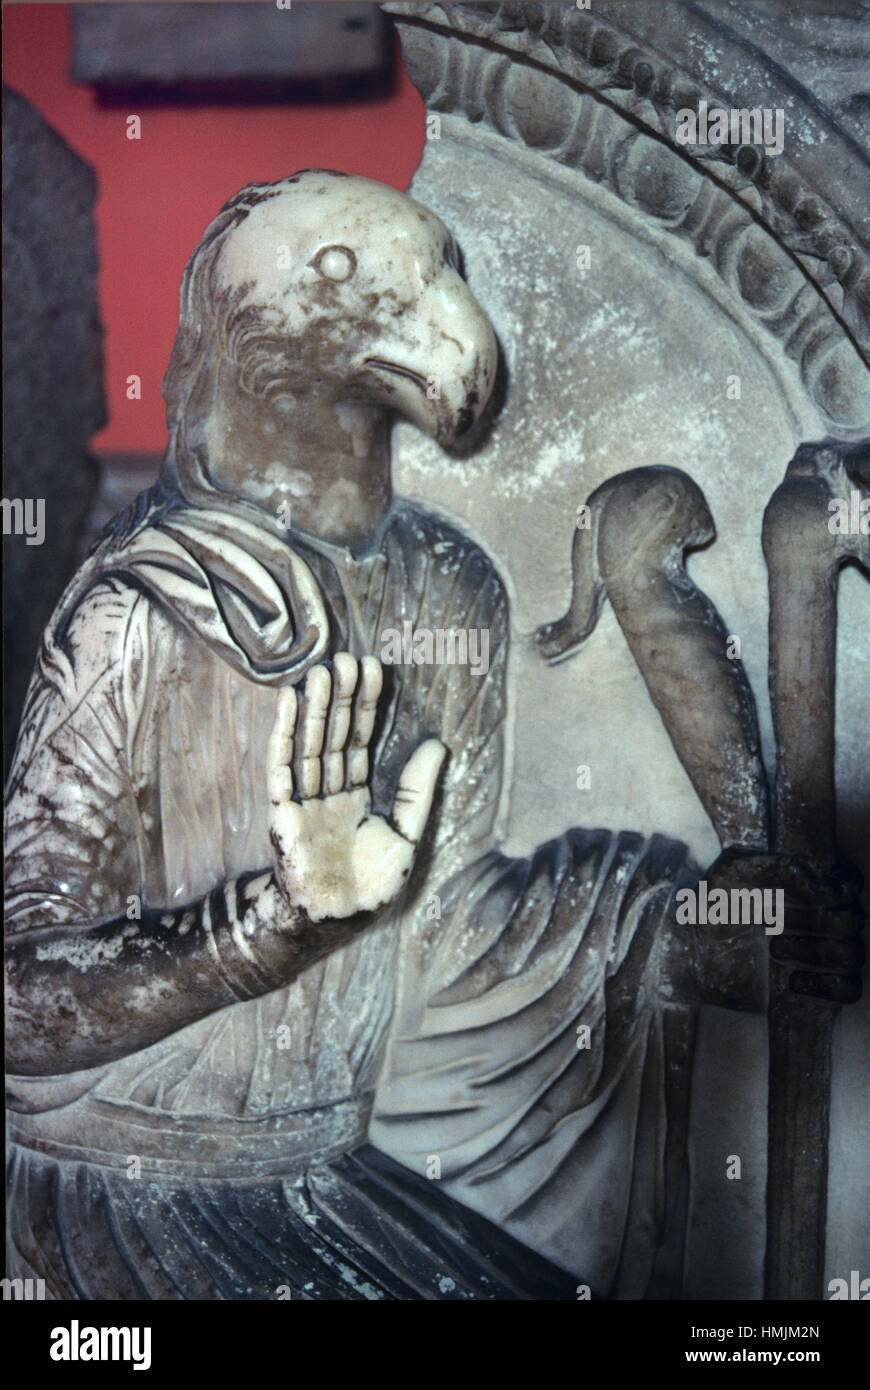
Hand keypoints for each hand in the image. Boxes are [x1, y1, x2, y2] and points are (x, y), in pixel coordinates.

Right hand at [267, 652, 445, 921]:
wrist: (339, 922)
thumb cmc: (371, 886)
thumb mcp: (407, 833)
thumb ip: (420, 791)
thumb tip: (438, 745)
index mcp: (354, 797)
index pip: (360, 742)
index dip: (366, 707)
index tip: (372, 670)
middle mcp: (328, 794)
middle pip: (334, 737)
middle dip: (341, 699)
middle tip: (347, 659)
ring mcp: (304, 802)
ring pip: (310, 746)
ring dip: (315, 709)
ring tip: (322, 672)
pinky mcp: (284, 815)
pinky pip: (282, 770)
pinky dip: (284, 737)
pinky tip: (289, 706)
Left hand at [705, 847, 863, 1003]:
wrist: (688, 947)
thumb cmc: (712, 902)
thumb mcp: (736, 873)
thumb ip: (781, 870)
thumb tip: (823, 887)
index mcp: (810, 884)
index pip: (852, 884)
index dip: (841, 889)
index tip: (812, 893)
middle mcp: (823, 916)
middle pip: (852, 920)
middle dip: (817, 921)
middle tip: (772, 919)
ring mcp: (824, 952)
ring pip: (852, 954)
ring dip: (817, 953)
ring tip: (775, 950)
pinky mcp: (819, 985)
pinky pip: (851, 989)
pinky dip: (830, 987)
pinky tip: (794, 982)